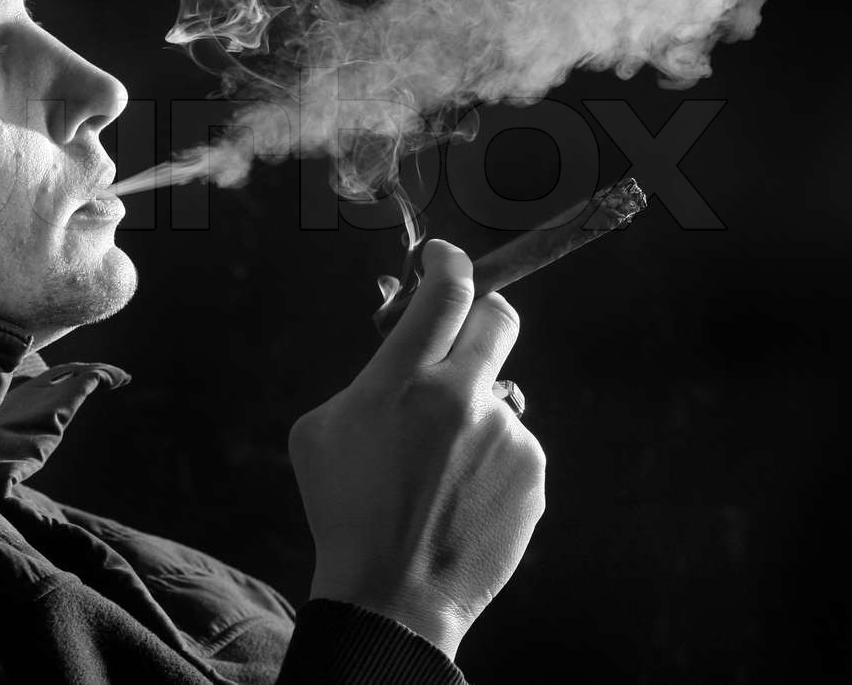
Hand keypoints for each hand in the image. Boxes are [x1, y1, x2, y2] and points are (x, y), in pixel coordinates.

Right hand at [288, 239, 545, 659]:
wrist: (392, 594)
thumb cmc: (342, 510)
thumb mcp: (319, 430)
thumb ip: (363, 380)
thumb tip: (396, 351)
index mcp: (403, 379)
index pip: (444, 291)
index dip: (447, 261)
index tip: (443, 256)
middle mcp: (461, 396)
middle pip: (499, 318)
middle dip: (483, 312)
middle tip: (464, 326)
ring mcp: (504, 435)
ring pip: (500, 393)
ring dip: (475, 407)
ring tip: (439, 465)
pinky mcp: (532, 473)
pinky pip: (512, 445)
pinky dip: (489, 459)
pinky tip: (459, 496)